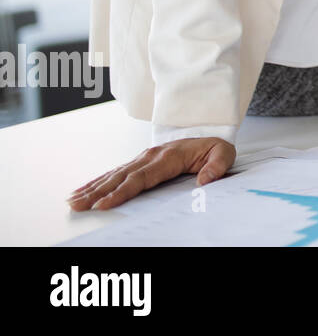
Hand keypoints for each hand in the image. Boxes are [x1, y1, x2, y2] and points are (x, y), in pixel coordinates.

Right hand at [67, 137, 235, 210]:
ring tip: (74, 200)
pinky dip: (98, 181)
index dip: (122, 191)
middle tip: (79, 205)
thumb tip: (205, 181)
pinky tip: (84, 190)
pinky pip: (116, 172)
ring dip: (93, 188)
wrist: (209, 131)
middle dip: (98, 192)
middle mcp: (151, 156)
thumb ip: (217, 166)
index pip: (141, 178)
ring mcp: (143, 158)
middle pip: (121, 177)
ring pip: (114, 175)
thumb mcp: (223, 153)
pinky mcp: (140, 161)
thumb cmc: (213, 146)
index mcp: (168, 157)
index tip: (105, 204)